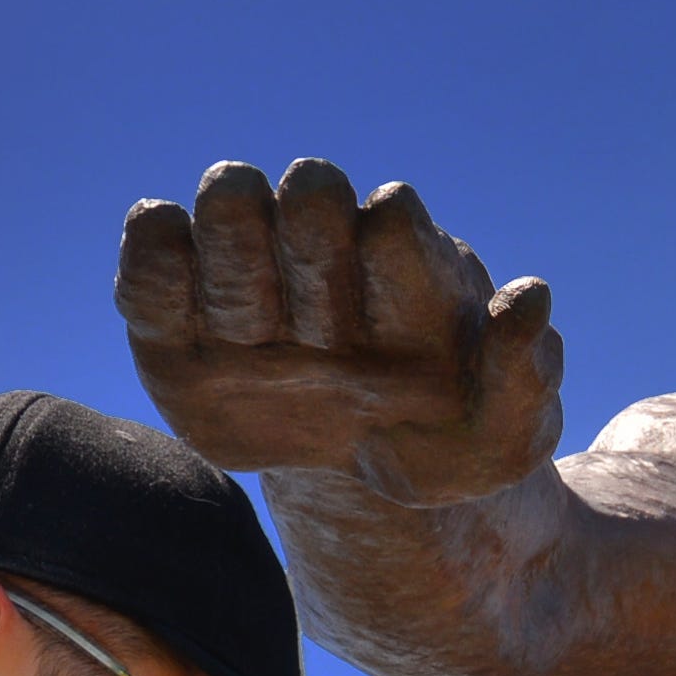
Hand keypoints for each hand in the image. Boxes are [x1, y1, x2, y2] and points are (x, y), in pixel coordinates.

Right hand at [117, 158, 565, 508]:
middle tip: (316, 333)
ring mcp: (254, 277)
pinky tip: (178, 322)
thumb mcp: (503, 441)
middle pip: (311, 193)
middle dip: (314, 246)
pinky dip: (152, 269)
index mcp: (413, 270)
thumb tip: (529, 296)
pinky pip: (146, 266)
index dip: (392, 249)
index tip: (390, 336)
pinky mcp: (176, 322)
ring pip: (229, 204)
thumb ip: (526, 380)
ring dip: (236, 255)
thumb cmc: (443, 444)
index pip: (393, 218)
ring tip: (255, 335)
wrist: (361, 482)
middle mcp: (332, 252)